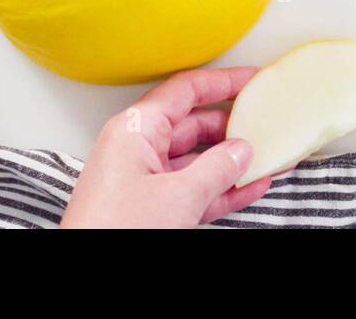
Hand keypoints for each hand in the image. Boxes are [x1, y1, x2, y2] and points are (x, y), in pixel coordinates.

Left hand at [60, 67, 271, 227]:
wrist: (91, 275)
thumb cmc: (113, 228)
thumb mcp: (177, 196)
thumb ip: (215, 169)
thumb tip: (240, 151)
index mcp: (135, 129)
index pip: (184, 91)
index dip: (222, 82)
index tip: (251, 80)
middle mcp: (136, 147)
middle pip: (192, 124)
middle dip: (231, 126)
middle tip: (264, 124)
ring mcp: (143, 177)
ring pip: (195, 159)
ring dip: (230, 161)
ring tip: (265, 157)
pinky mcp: (149, 205)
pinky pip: (191, 187)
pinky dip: (219, 187)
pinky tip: (248, 187)